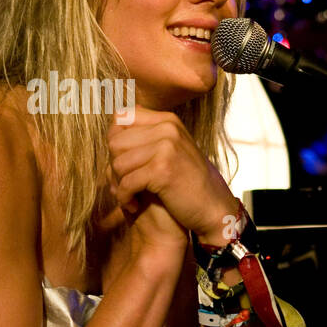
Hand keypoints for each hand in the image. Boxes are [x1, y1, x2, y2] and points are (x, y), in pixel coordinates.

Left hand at [108, 106, 239, 247]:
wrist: (213, 208)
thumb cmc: (186, 183)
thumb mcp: (170, 150)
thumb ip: (146, 137)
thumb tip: (113, 125)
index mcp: (167, 121)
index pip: (120, 118)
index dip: (115, 142)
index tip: (125, 164)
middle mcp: (167, 128)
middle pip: (115, 142)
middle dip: (116, 166)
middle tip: (127, 184)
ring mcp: (166, 147)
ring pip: (118, 163)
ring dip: (119, 185)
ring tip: (130, 195)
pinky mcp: (162, 170)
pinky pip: (126, 183)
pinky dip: (125, 198)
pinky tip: (134, 205)